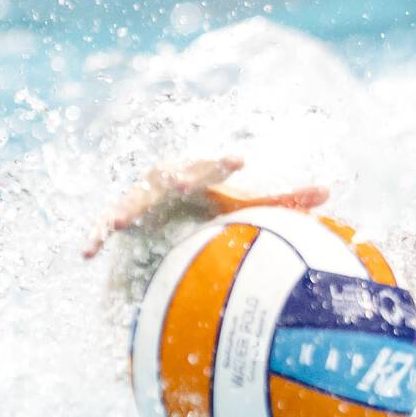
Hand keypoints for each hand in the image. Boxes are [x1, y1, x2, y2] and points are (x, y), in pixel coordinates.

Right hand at [81, 156, 327, 258]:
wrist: (167, 228)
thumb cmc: (211, 210)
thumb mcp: (242, 206)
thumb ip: (281, 200)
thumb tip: (328, 191)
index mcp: (197, 174)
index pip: (208, 166)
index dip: (219, 164)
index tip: (239, 161)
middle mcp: (165, 181)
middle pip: (168, 175)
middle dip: (175, 175)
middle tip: (183, 179)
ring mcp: (139, 200)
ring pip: (131, 200)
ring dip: (127, 208)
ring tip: (124, 220)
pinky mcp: (118, 223)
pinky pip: (103, 228)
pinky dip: (95, 238)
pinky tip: (87, 255)